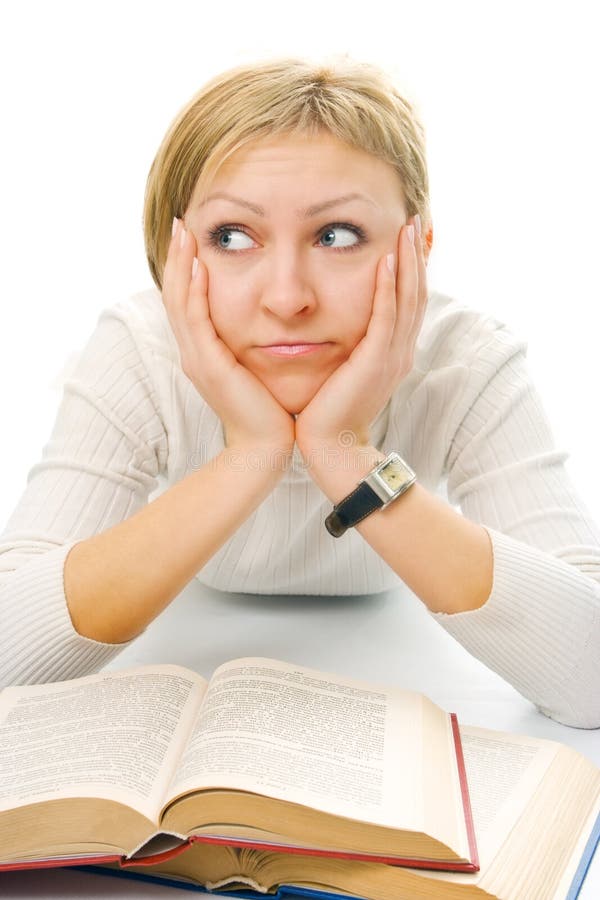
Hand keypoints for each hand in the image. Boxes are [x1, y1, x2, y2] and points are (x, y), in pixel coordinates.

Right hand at [162, 219, 295, 453]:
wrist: (267, 446)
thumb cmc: (271, 409)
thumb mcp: (258, 368)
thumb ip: (254, 342)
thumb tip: (271, 318)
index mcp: (205, 352)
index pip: (188, 300)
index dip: (186, 268)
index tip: (193, 236)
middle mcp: (194, 352)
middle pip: (176, 295)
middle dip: (178, 258)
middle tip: (181, 223)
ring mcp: (197, 360)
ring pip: (179, 303)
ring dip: (181, 266)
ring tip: (185, 234)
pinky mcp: (208, 367)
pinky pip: (196, 322)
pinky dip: (195, 293)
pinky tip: (200, 268)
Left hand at [294, 216, 427, 457]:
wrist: (331, 447)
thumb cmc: (328, 411)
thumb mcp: (344, 371)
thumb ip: (350, 346)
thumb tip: (339, 321)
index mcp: (393, 352)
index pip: (407, 300)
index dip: (409, 266)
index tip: (405, 234)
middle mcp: (400, 351)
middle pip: (415, 292)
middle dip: (415, 254)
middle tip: (413, 217)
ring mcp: (391, 357)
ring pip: (406, 299)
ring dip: (407, 261)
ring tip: (405, 227)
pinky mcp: (376, 362)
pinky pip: (385, 317)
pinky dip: (388, 287)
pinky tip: (386, 260)